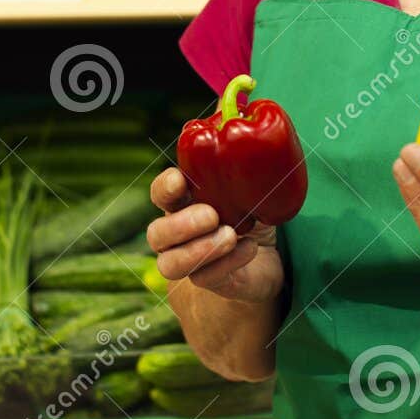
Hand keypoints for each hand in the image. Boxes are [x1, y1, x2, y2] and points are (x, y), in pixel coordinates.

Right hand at [147, 167, 283, 303]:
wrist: (263, 259)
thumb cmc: (248, 214)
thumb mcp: (247, 190)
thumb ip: (239, 171)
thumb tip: (247, 136)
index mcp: (182, 204)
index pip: (160, 194)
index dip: (164, 188)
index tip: (180, 181)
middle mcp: (175, 236)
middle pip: (156, 234)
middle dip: (181, 225)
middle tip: (211, 215)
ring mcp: (188, 262)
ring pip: (170, 264)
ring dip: (199, 250)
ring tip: (230, 236)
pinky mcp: (208, 282)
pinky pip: (205, 278)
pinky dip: (228, 262)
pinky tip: (250, 248)